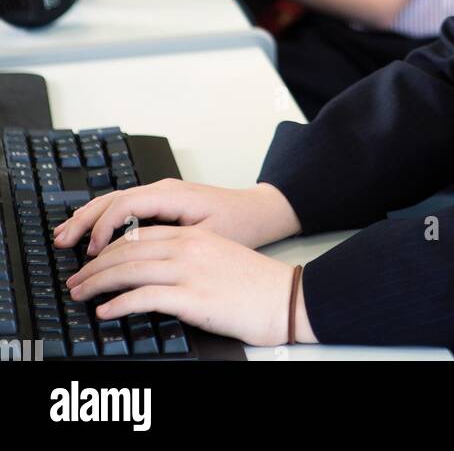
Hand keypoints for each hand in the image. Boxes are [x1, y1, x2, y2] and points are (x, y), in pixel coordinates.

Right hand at [52, 178, 300, 254]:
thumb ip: (172, 243)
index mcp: (173, 195)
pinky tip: (89, 230)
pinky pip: (124, 205)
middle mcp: (163, 189)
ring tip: (64, 234)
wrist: (258, 212)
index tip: (92, 252)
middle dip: (84, 219)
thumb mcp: (207, 240)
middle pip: (113, 198)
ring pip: (115, 199)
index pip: (126, 204)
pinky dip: (102, 216)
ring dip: (88, 216)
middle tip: (60, 242)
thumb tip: (136, 255)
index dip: (103, 227)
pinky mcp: (160, 202)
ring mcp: (160, 193)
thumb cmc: (239, 226)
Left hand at [65, 226, 313, 347]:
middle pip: (126, 250)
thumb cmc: (254, 282)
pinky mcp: (192, 297)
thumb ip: (185, 256)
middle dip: (94, 266)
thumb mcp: (216, 256)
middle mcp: (187, 247)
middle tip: (76, 280)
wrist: (284, 297)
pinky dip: (119, 304)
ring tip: (80, 295)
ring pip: (129, 271)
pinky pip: (144, 298)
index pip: (137, 234)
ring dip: (98, 283)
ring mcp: (188, 271)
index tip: (91, 261)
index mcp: (192, 235)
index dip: (107, 247)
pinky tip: (106, 312)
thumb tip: (153, 269)